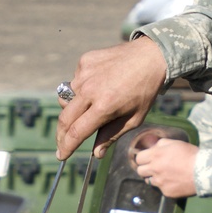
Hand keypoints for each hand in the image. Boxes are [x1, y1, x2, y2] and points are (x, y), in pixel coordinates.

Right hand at [56, 36, 167, 158]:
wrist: (150, 56)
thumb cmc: (144, 91)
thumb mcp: (134, 119)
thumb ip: (112, 135)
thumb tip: (96, 153)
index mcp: (104, 107)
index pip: (76, 132)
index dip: (66, 147)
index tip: (61, 155)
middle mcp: (90, 90)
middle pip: (65, 118)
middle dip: (61, 135)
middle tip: (62, 143)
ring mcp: (84, 74)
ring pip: (67, 99)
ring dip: (73, 108)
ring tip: (91, 106)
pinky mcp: (84, 62)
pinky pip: (75, 81)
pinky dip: (81, 88)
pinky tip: (98, 84)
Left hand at [134, 137, 197, 198]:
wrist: (203, 171)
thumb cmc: (191, 155)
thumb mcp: (176, 143)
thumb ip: (161, 144)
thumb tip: (151, 146)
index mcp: (155, 155)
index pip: (138, 158)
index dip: (143, 158)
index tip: (147, 159)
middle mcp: (155, 169)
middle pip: (140, 171)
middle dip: (145, 168)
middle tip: (153, 167)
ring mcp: (160, 182)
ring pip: (149, 181)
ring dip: (154, 177)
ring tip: (165, 175)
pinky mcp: (166, 192)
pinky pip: (161, 188)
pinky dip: (165, 185)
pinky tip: (174, 182)